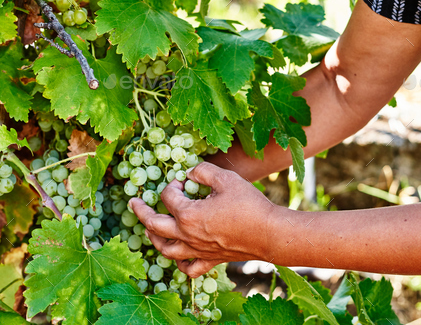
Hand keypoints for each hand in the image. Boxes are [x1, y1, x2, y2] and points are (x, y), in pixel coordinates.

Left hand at [129, 162, 275, 277]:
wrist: (269, 233)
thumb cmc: (249, 205)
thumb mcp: (226, 179)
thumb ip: (204, 171)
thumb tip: (190, 172)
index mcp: (188, 214)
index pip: (168, 196)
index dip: (173, 184)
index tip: (183, 179)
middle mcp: (187, 235)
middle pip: (154, 225)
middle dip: (141, 212)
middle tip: (134, 202)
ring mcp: (198, 250)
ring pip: (165, 249)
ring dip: (153, 238)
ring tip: (149, 229)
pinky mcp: (211, 260)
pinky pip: (188, 267)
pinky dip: (179, 263)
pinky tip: (179, 255)